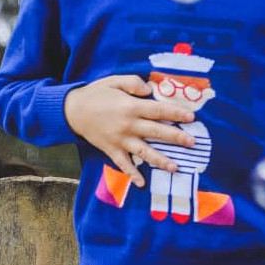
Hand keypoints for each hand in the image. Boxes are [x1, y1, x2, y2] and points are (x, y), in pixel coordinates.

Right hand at [63, 75, 197, 188]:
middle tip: (192, 143)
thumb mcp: (113, 81)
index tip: (192, 117)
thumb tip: (150, 90)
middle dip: (176, 137)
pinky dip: (132, 174)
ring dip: (160, 160)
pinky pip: (123, 164)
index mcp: (130, 106)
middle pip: (156, 131)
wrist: (72, 111)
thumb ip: (133, 83)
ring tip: (176, 167)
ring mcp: (120, 140)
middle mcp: (128, 125)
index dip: (176, 113)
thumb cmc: (95, 94)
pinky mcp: (111, 150)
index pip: (158, 110)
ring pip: (144, 151)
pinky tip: (142, 184)